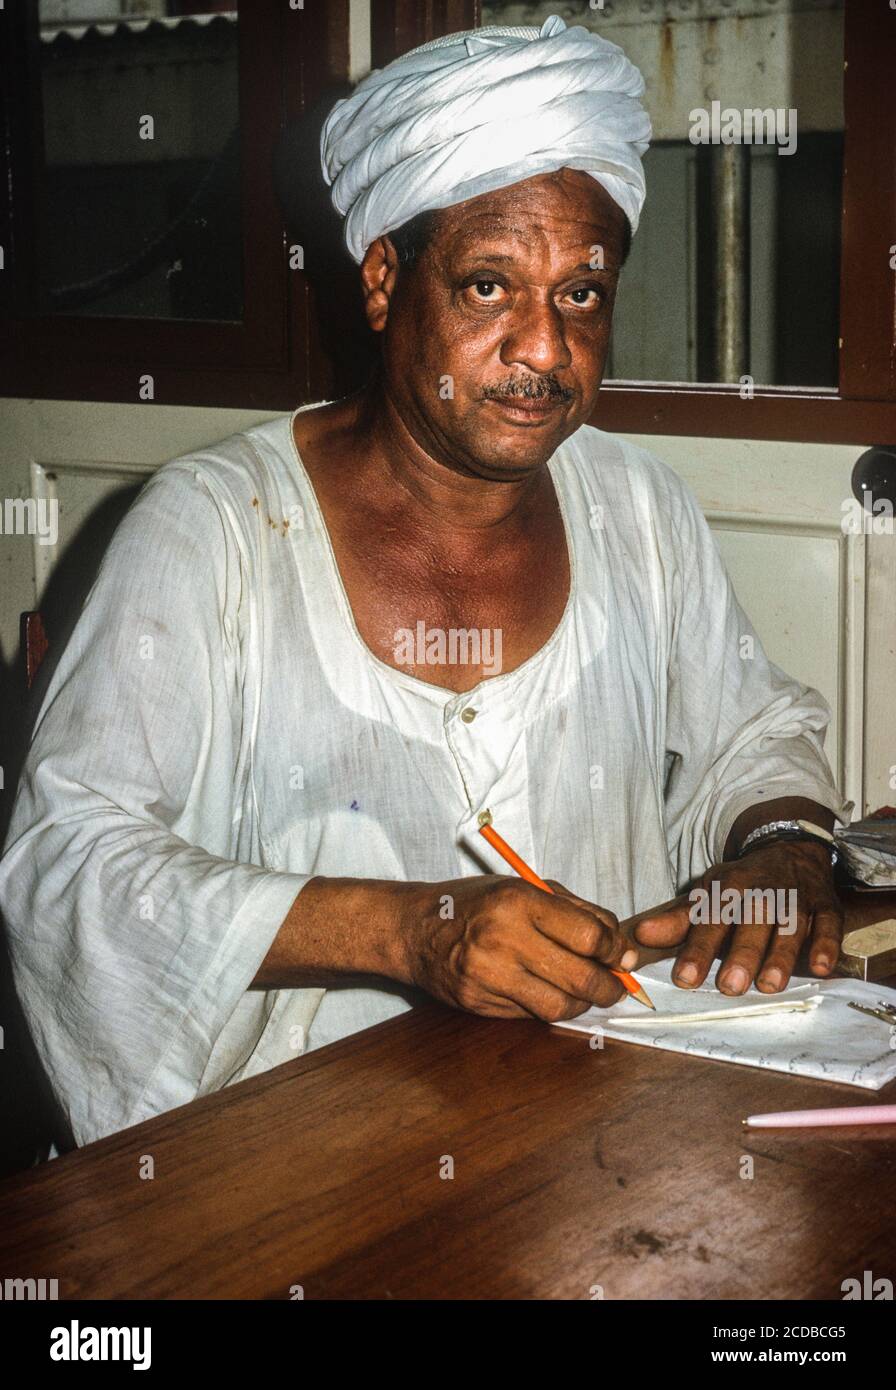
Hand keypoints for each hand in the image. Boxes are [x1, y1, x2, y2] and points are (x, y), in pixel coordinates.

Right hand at [399, 876, 627, 1020]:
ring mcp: (488, 975)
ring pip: (559, 1007)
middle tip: (614, 986)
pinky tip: (548, 993)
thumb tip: (620, 946)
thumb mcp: (523, 887)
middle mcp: (503, 938)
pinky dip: (548, 1007)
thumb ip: (574, 910)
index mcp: (518, 900)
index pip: (588, 935)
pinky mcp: (478, 1002)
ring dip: (582, 1005)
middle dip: (609, 988)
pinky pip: (530, 1015)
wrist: (414, 930)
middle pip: (580, 977)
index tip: (618, 953)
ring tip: (584, 993)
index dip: (613, 949)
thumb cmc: (474, 904)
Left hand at [630, 840, 842, 994]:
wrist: (790, 851)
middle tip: (730, 987)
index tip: (684, 978)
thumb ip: (678, 921)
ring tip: (769, 985)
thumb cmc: (743, 885)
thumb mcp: (708, 895)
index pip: (711, 920)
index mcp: (730, 889)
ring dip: (782, 956)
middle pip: (753, 923)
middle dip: (742, 954)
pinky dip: (828, 945)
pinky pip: (830, 925)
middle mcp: (764, 893)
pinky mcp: (827, 908)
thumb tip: (638, 936)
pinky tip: (823, 968)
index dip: (698, 949)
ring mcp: (798, 900)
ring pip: (791, 927)